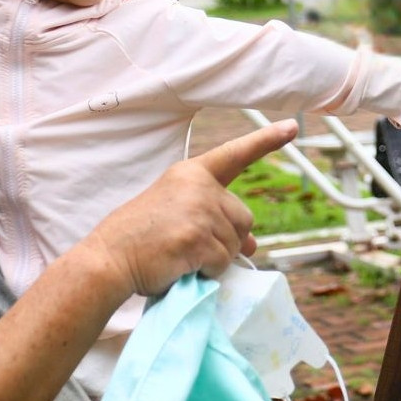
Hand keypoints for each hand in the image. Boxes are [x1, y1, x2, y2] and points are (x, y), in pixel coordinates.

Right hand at [96, 120, 297, 295]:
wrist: (108, 260)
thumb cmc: (140, 240)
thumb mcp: (179, 217)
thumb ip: (214, 220)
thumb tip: (254, 245)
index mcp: (191, 174)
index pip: (235, 154)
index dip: (265, 141)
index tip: (291, 127)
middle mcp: (199, 186)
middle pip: (244, 217)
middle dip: (228, 238)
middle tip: (191, 246)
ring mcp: (199, 211)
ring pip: (235, 244)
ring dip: (215, 258)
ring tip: (180, 255)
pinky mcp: (197, 238)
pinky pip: (222, 263)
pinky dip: (207, 272)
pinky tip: (181, 266)